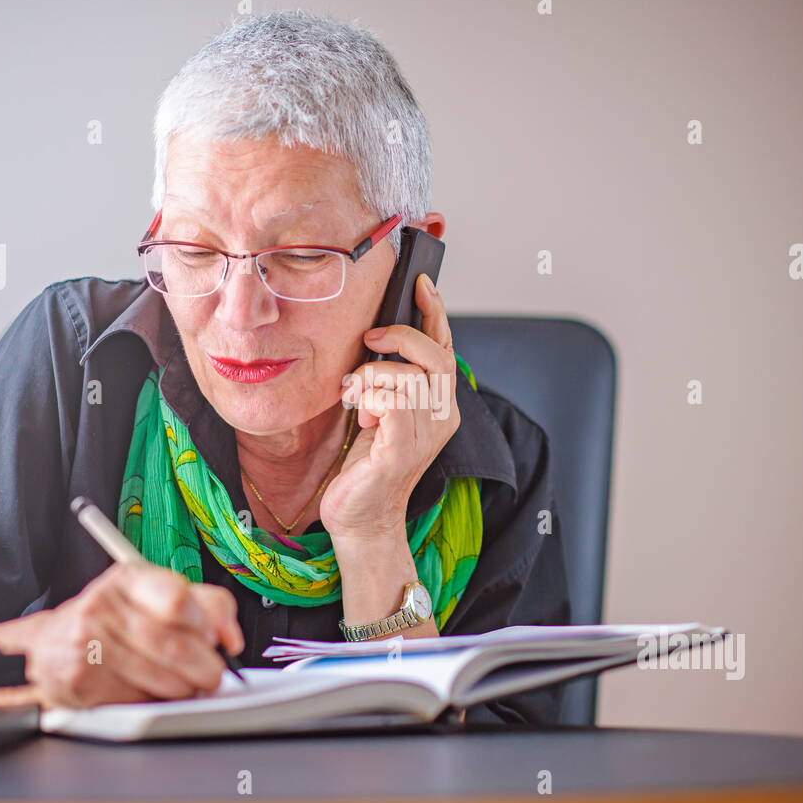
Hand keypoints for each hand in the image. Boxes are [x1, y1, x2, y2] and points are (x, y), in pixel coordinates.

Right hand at [0, 562, 242, 708]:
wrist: (49, 647)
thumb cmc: (113, 622)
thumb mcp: (156, 597)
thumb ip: (205, 605)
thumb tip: (231, 635)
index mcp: (130, 578)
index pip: (178, 598)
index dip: (207, 624)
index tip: (216, 639)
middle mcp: (104, 605)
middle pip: (176, 645)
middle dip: (206, 667)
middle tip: (211, 674)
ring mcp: (88, 643)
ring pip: (163, 678)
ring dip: (184, 689)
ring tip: (182, 683)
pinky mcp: (81, 680)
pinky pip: (138, 699)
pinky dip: (154, 701)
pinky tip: (149, 690)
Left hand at [320, 274, 460, 546]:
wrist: (358, 520)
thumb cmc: (365, 466)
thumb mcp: (378, 411)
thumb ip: (387, 380)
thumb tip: (374, 339)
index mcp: (440, 407)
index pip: (445, 350)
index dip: (435, 313)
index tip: (421, 283)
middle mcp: (441, 419)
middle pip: (435, 356)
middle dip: (401, 337)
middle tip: (371, 339)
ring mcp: (425, 435)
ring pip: (407, 376)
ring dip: (372, 377)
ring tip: (356, 398)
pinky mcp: (402, 450)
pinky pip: (390, 401)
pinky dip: (368, 398)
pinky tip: (361, 416)